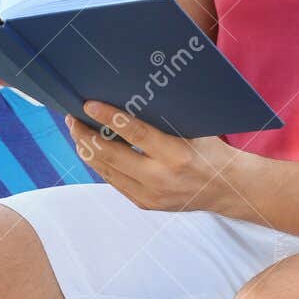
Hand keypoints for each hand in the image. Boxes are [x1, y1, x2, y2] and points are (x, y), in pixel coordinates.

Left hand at [65, 100, 243, 213]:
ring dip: (87, 150)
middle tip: (72, 118)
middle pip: (111, 156)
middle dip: (86, 135)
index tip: (88, 105)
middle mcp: (162, 178)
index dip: (108, 118)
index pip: (135, 133)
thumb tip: (127, 94)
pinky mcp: (145, 204)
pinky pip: (114, 182)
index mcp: (177, 154)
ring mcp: (151, 196)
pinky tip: (91, 150)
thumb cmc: (209, 149)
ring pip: (106, 171)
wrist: (226, 188)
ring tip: (76, 131)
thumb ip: (162, 117)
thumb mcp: (192, 128)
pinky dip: (99, 164)